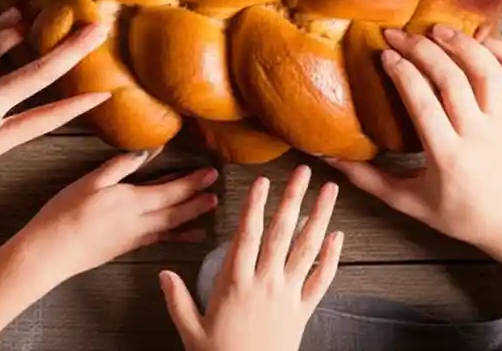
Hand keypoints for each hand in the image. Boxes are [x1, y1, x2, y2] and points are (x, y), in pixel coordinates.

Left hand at [0, 8, 110, 193]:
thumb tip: (82, 104)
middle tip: (80, 20)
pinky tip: (4, 24)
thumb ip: (40, 120)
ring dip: (17, 25)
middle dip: (53, 32)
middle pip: (21, 44)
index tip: (97, 32)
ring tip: (39, 15)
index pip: (43, 69)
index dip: (74, 50)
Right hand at [15, 151, 219, 279]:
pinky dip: (173, 236)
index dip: (192, 183)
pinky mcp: (125, 247)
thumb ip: (120, 166)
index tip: (210, 174)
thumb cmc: (64, 214)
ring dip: (190, 220)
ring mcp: (132, 237)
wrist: (50, 252)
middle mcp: (137, 221)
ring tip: (208, 217)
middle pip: (175, 210)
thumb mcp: (90, 182)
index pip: (170, 191)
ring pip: (169, 227)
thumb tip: (146, 153)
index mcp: (130, 201)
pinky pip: (157, 240)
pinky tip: (182, 235)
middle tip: (217, 193)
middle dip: (197, 201)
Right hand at [160, 166, 342, 350]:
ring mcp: (288, 296)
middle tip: (303, 171)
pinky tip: (339, 236)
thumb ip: (177, 299)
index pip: (247, 236)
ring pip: (307, 250)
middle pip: (282, 233)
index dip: (254, 206)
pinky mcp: (303, 311)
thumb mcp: (190, 331)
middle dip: (293, 198)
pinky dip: (332, 258)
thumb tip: (162, 273)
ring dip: (320, 218)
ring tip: (329, 191)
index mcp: (236, 284)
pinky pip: (322, 280)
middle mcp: (266, 284)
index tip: (262, 182)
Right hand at [327, 26, 501, 248]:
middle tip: (396, 34)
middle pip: (453, 80)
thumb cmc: (459, 212)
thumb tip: (328, 159)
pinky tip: (476, 38)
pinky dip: (499, 49)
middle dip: (422, 50)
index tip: (384, 56)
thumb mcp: (408, 202)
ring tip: (434, 28)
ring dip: (461, 44)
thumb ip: (368, 180)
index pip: (424, 105)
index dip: (403, 75)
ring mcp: (498, 119)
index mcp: (447, 156)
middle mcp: (476, 133)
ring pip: (486, 70)